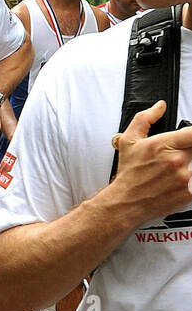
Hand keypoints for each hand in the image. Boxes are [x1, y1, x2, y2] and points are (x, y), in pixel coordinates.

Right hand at [112, 101, 191, 221]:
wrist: (125, 203)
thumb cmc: (128, 174)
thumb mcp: (129, 141)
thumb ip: (145, 118)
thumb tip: (159, 107)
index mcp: (164, 144)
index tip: (189, 137)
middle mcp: (176, 160)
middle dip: (188, 151)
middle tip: (178, 156)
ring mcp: (184, 178)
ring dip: (189, 167)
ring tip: (174, 172)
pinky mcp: (188, 193)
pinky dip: (189, 183)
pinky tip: (176, 183)